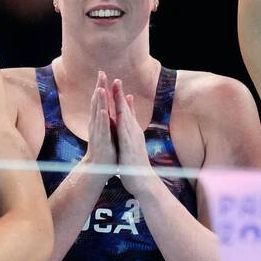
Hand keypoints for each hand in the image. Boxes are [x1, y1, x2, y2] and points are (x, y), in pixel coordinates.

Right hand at [82, 71, 117, 169]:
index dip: (101, 86)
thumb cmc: (105, 148)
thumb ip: (108, 116)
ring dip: (99, 101)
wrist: (98, 168)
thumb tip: (110, 104)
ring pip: (99, 113)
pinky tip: (103, 111)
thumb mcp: (108, 129)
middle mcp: (97, 124)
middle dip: (99, 87)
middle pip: (97, 102)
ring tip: (100, 88)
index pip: (100, 100)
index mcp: (100, 120)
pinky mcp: (102, 141)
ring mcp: (98, 132)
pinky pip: (102, 129)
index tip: (102, 72)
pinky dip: (102, 120)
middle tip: (100, 73)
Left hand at [110, 78, 157, 200]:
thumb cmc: (137, 164)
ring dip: (120, 103)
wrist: (144, 181)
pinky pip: (124, 131)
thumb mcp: (134, 145)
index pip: (127, 111)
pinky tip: (116, 112)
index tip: (117, 84)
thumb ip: (132, 135)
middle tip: (116, 79)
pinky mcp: (130, 146)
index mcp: (133, 132)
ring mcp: (133, 138)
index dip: (121, 98)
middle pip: (126, 110)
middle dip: (120, 94)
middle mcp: (134, 132)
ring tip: (116, 91)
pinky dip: (121, 120)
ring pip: (126, 117)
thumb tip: (131, 130)